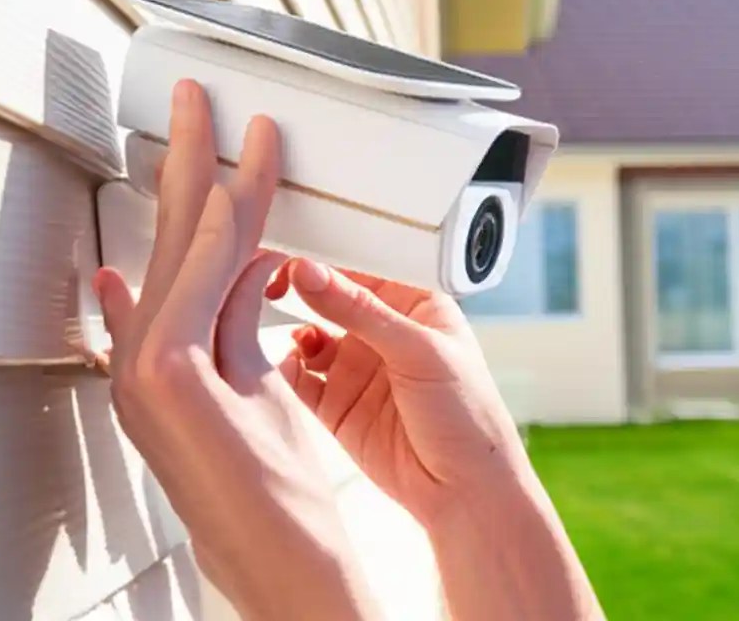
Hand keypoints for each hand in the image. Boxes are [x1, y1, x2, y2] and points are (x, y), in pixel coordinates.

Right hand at [93, 80, 375, 619]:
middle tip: (197, 101)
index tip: (201, 148)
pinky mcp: (167, 377)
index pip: (178, 259)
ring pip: (183, 246)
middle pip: (171, 237)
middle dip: (186, 160)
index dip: (192, 194)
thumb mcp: (249, 393)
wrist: (279, 561)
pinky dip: (225, 226)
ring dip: (206, 171)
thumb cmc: (272, 492)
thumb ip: (231, 329)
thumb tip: (228, 271)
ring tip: (218, 113)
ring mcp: (147, 368)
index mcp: (160, 363)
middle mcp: (144, 359)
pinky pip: (204, 281)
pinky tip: (241, 183)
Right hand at [273, 262, 604, 618]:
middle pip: (329, 295)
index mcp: (414, 304)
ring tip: (269, 319)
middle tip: (269, 279)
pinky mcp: (337, 405)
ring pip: (308, 333)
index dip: (327, 253)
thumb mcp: (419, 351)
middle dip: (298, 284)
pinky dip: (284, 368)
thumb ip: (360, 311)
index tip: (290, 246)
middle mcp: (382, 331)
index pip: (362, 264)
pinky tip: (284, 364)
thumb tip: (311, 273)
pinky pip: (299, 378)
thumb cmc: (469, 416)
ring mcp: (357, 367)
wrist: (464, 493)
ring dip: (289, 324)